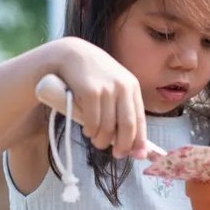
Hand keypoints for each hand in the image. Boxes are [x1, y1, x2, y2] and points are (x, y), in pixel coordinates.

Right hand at [55, 38, 147, 158]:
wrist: (69, 54)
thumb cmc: (93, 76)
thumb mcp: (113, 86)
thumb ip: (122, 108)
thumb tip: (133, 142)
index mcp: (132, 87)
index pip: (140, 119)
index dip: (139, 141)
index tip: (137, 155)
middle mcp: (122, 86)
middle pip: (127, 126)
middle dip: (122, 145)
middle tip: (116, 154)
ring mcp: (106, 88)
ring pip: (108, 126)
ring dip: (102, 140)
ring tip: (97, 141)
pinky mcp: (90, 91)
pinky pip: (93, 121)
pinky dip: (91, 131)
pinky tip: (88, 132)